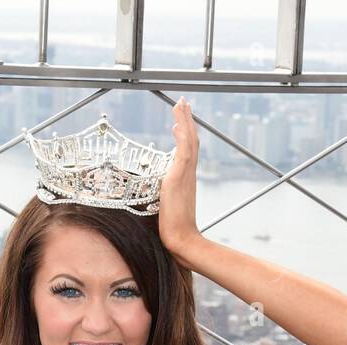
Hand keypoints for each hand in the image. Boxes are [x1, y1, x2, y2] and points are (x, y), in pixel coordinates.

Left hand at [158, 96, 203, 261]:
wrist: (182, 239)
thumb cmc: (174, 228)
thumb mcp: (166, 206)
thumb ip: (163, 197)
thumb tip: (154, 196)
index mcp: (185, 178)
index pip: (187, 149)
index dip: (184, 132)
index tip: (179, 119)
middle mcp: (188, 173)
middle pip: (191, 140)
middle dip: (186, 120)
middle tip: (182, 102)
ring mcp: (185, 175)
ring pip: (189, 141)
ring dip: (184, 121)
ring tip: (180, 105)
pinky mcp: (179, 178)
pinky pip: (183, 152)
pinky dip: (182, 136)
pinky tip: (176, 125)